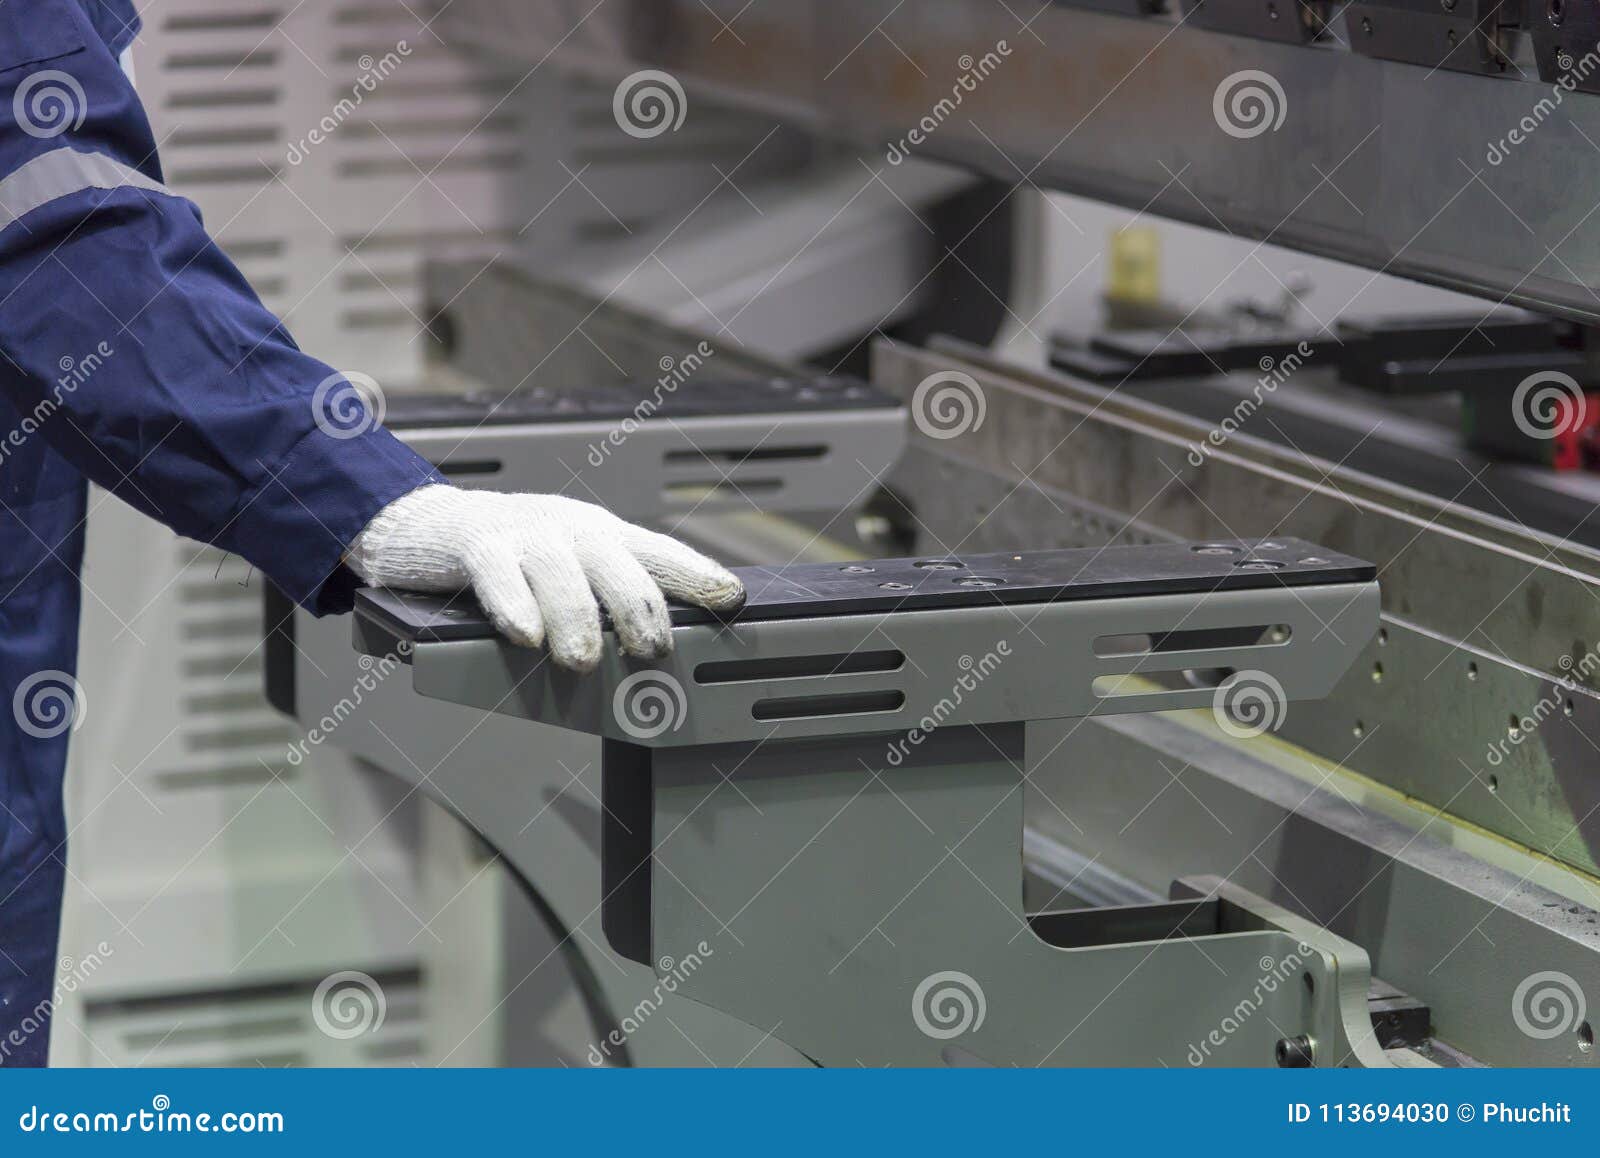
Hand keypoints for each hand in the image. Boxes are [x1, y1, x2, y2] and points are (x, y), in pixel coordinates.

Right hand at [346, 485, 743, 670]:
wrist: (425, 525)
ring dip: (576, 618)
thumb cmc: (510, 558)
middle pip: (618, 561)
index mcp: (602, 537)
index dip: (696, 575)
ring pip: (561, 571)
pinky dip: (513, 603)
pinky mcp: (476, 542)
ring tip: (582, 661)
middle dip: (639, 606)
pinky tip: (524, 634)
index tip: (731, 599)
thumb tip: (653, 662)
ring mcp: (524, 532)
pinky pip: (498, 572)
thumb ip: (604, 609)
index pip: (660, 553)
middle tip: (651, 649)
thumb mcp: (568, 574)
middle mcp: (572, 529)